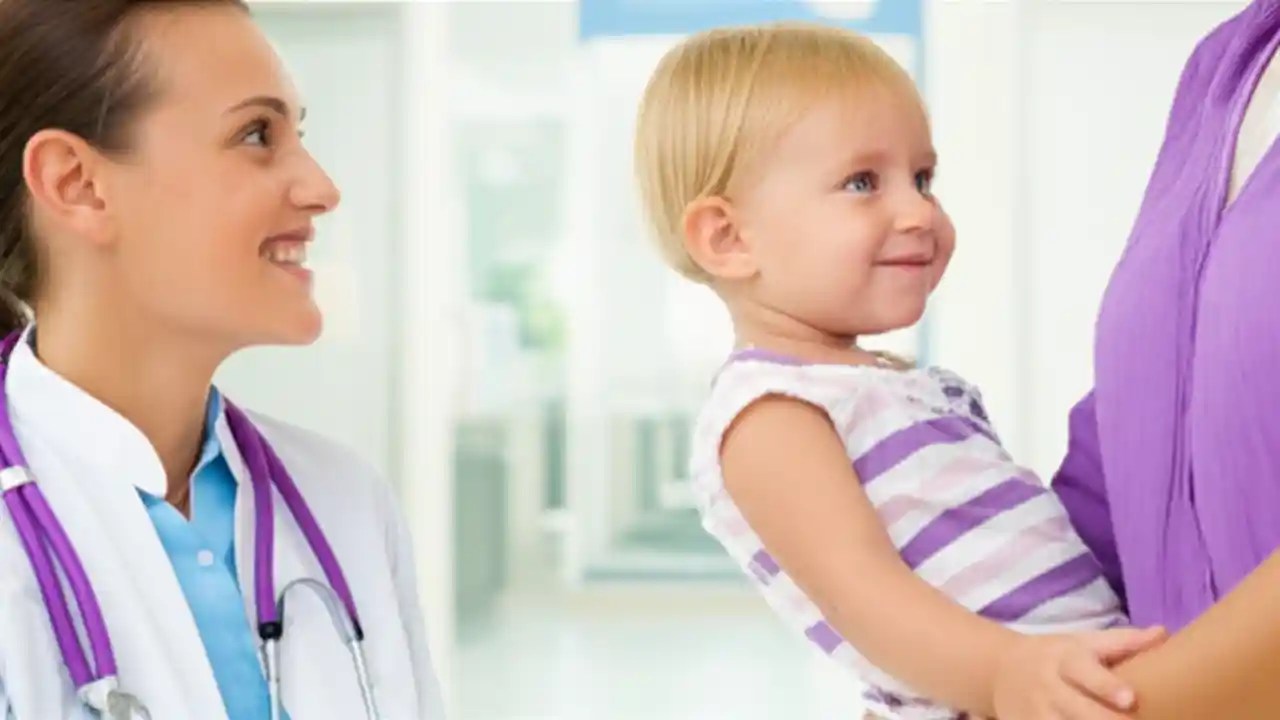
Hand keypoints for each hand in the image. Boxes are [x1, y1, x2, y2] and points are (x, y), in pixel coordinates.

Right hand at [992, 626, 1166, 718]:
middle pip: (1081, 711)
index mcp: (1066, 660)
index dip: (1106, 686)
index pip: (1086, 672)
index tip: (1130, 698)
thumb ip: (1122, 642)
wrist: (999, 669)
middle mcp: (1049, 688)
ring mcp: (1036, 714)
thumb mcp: (1082, 642)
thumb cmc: (1055, 656)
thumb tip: (1163, 633)